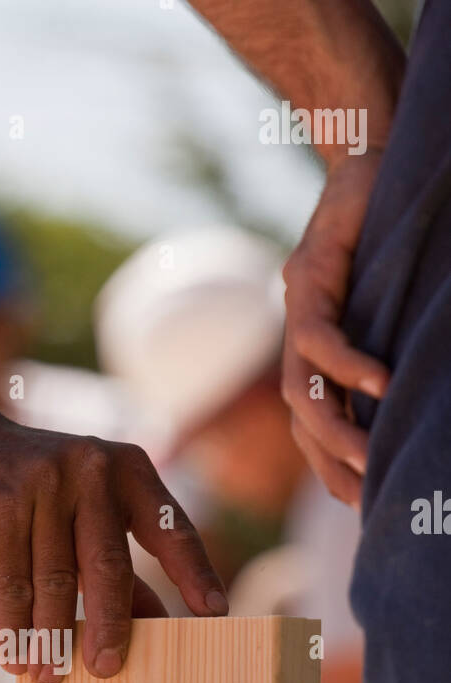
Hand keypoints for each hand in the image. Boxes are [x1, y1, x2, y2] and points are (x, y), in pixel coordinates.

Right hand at [0, 403, 227, 682]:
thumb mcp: (78, 511)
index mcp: (126, 471)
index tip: (214, 614)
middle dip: (110, 627)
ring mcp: (43, 485)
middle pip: (109, 567)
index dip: (194, 574)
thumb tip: (152, 623)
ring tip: (49, 677)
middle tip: (107, 670)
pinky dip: (13, 629)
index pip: (170, 528)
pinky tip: (14, 658)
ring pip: (54, 583)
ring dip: (51, 639)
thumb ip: (110, 559)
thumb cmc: (25, 489)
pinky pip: (10, 584)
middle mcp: (91, 471)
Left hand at [281, 150, 390, 506]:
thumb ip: (396, 351)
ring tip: (368, 455)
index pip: (316, 421)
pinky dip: (346, 362)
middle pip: (301, 417)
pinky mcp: (307, 273)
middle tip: (362, 497)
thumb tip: (413, 388)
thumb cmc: (393, 228)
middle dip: (329, 461)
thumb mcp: (397, 302)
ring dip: (332, 426)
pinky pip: (317, 332)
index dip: (330, 463)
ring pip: (299, 386)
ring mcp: (297, 305)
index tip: (359, 501)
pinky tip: (379, 384)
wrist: (373, 154)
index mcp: (318, 347)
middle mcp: (300, 334)